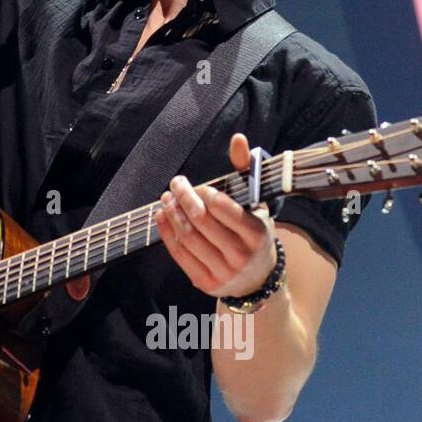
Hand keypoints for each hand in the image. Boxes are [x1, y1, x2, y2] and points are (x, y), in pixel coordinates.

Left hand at [153, 133, 277, 299]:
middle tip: (175, 184)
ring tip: (166, 198)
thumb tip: (238, 139)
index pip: (224, 208)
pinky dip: (167, 233)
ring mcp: (223, 272)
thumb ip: (246, 171)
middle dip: (184, 198)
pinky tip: (162, 216)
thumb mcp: (258, 204)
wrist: (258, 280)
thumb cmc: (254, 233)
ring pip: (189, 238)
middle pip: (202, 221)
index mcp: (257, 233)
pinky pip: (180, 255)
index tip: (198, 186)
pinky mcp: (206, 283)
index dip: (205, 194)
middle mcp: (241, 255)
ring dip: (172, 214)